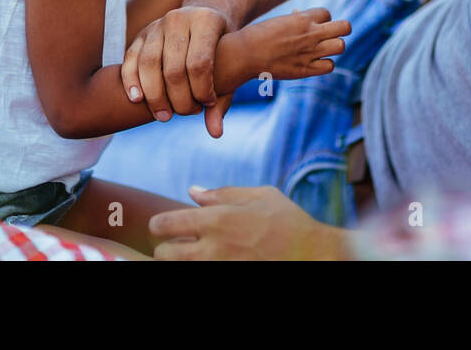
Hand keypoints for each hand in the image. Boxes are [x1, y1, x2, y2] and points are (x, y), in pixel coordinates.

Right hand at [122, 6, 231, 121]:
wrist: (205, 14)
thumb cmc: (222, 47)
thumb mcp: (229, 64)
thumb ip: (222, 99)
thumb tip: (215, 133)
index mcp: (206, 21)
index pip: (199, 63)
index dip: (202, 90)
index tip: (207, 103)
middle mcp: (180, 19)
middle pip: (173, 67)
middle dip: (178, 98)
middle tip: (184, 114)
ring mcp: (158, 24)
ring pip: (149, 63)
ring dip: (154, 95)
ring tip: (163, 115)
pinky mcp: (142, 32)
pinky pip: (131, 57)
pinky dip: (131, 80)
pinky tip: (137, 100)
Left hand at [149, 185, 349, 259]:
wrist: (312, 255)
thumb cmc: (288, 221)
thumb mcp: (259, 196)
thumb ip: (223, 193)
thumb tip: (193, 192)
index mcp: (217, 220)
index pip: (167, 224)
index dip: (158, 225)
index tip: (161, 226)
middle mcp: (213, 248)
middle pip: (165, 254)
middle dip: (165, 249)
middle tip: (175, 245)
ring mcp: (219, 268)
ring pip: (180, 268)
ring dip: (180, 261)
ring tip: (190, 255)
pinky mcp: (227, 278)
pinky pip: (200, 275)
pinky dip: (199, 268)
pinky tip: (211, 261)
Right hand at [238, 7, 349, 82]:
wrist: (244, 55)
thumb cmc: (258, 35)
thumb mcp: (278, 21)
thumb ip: (295, 19)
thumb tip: (301, 13)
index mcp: (302, 18)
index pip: (327, 14)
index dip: (321, 20)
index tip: (311, 26)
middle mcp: (310, 33)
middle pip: (345, 27)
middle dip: (340, 30)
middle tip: (329, 35)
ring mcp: (310, 52)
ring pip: (341, 46)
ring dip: (334, 47)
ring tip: (322, 49)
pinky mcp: (306, 69)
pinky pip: (330, 66)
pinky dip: (325, 64)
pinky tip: (314, 63)